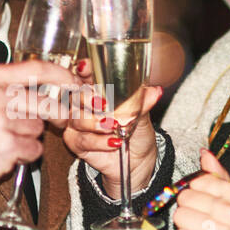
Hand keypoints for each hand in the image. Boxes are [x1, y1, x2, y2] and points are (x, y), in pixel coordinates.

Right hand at [0, 61, 77, 192]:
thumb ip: (4, 87)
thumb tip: (41, 88)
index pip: (37, 69)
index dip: (63, 76)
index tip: (75, 84)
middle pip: (46, 103)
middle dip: (54, 116)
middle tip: (50, 123)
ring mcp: (1, 121)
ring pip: (39, 128)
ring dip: (29, 138)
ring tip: (4, 141)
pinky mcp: (7, 146)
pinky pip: (34, 149)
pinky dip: (25, 155)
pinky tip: (5, 154)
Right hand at [62, 57, 163, 198]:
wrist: (137, 159)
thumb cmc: (137, 132)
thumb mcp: (142, 115)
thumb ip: (142, 103)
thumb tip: (154, 91)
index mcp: (98, 89)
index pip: (85, 74)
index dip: (84, 70)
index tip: (86, 70)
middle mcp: (84, 104)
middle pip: (75, 95)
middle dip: (87, 98)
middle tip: (103, 103)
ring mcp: (77, 122)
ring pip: (77, 118)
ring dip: (96, 123)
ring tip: (114, 126)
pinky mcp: (75, 141)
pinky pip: (81, 139)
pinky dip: (98, 141)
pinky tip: (113, 142)